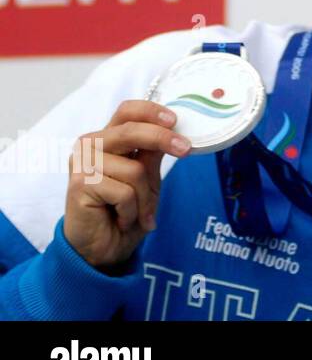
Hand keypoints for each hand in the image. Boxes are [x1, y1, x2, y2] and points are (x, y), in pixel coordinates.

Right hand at [64, 100, 190, 269]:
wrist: (104, 248)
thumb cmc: (125, 210)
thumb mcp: (147, 178)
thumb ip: (152, 153)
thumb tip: (172, 128)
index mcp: (108, 138)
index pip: (127, 110)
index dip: (151, 111)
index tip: (175, 120)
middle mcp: (91, 146)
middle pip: (131, 130)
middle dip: (162, 139)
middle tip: (185, 149)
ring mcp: (82, 164)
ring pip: (134, 169)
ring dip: (145, 197)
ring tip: (136, 212)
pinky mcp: (79, 185)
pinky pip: (125, 192)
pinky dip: (133, 210)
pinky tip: (122, 219)